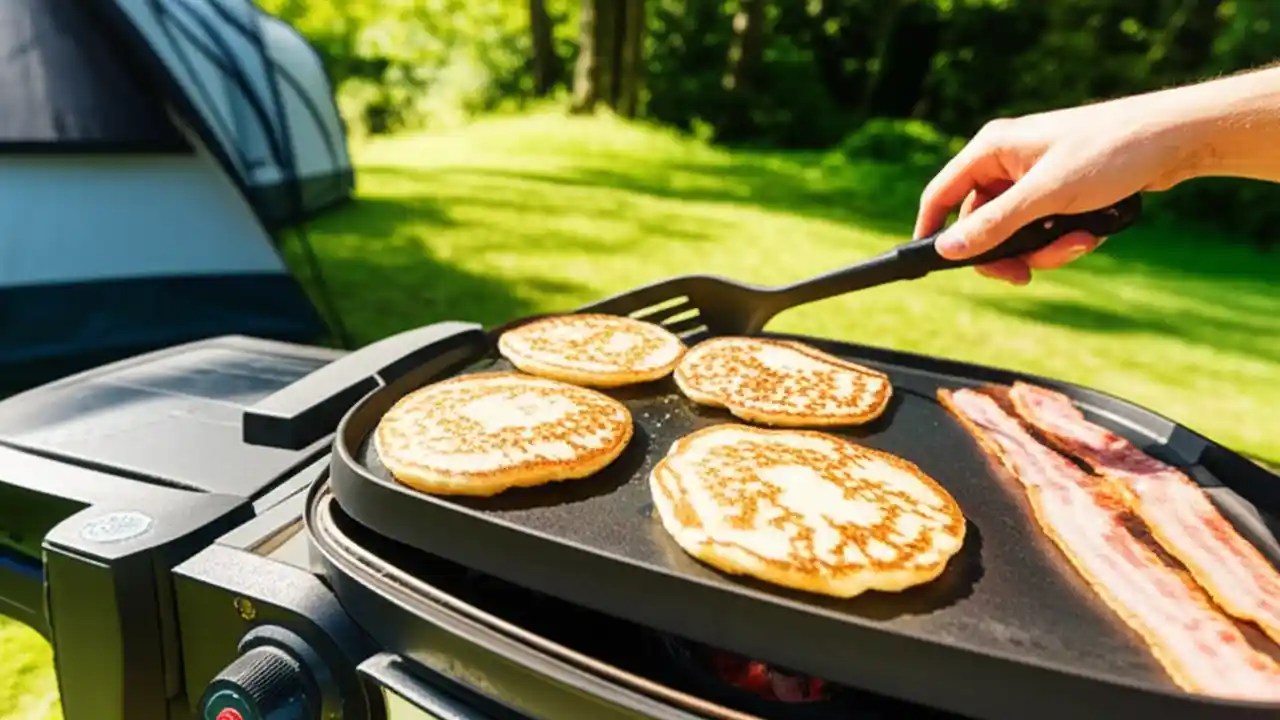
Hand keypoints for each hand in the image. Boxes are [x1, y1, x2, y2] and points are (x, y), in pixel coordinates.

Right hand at [914, 100, 1196, 283]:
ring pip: (1015, 230)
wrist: (1175, 139)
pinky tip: (1089, 234)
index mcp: (992, 149)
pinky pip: (1043, 226)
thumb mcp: (1047, 195)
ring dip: (1043, 248)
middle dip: (1008, 251)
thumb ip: (996, 224)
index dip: (933, 231)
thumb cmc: (1111, 151)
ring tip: (1078, 244)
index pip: (942, 195)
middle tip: (1025, 274)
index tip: (933, 266)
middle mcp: (1006, 160)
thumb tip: (948, 249)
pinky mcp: (1059, 189)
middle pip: (981, 222)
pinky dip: (1061, 238)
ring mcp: (1033, 175)